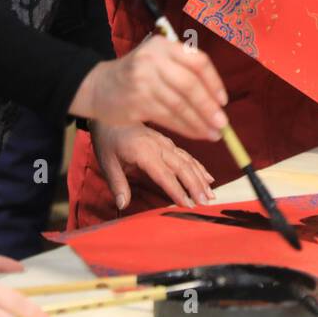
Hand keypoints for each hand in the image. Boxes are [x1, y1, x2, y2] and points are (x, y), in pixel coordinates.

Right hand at [70, 35, 229, 140]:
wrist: (99, 86)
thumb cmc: (138, 75)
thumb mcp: (158, 61)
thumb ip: (185, 72)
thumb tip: (217, 100)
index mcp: (164, 46)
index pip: (197, 61)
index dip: (214, 82)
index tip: (223, 100)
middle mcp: (153, 60)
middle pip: (189, 84)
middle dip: (208, 106)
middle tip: (222, 123)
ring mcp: (143, 81)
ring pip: (179, 105)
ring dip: (200, 122)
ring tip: (214, 133)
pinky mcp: (136, 103)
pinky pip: (168, 118)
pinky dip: (186, 128)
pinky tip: (197, 134)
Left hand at [90, 121, 215, 209]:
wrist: (112, 112)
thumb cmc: (108, 139)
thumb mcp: (107, 162)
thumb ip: (117, 184)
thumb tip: (122, 205)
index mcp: (143, 151)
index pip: (163, 174)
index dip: (177, 190)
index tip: (187, 204)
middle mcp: (158, 146)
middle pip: (181, 167)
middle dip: (195, 185)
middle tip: (205, 202)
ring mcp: (166, 143)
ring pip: (187, 161)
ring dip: (200, 178)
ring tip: (211, 194)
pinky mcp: (168, 142)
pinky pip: (187, 155)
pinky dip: (199, 167)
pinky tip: (209, 178)